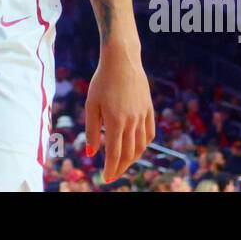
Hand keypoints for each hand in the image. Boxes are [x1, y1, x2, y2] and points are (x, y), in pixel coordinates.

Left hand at [85, 46, 154, 181]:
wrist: (122, 60)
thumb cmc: (102, 81)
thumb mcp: (91, 105)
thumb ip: (92, 130)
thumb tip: (91, 153)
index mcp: (115, 121)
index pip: (114, 154)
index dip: (111, 169)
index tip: (106, 179)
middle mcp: (132, 121)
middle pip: (129, 154)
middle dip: (121, 168)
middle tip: (113, 175)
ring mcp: (142, 116)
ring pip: (141, 146)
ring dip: (132, 158)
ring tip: (123, 163)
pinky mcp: (149, 109)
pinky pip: (149, 133)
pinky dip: (143, 144)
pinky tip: (137, 147)